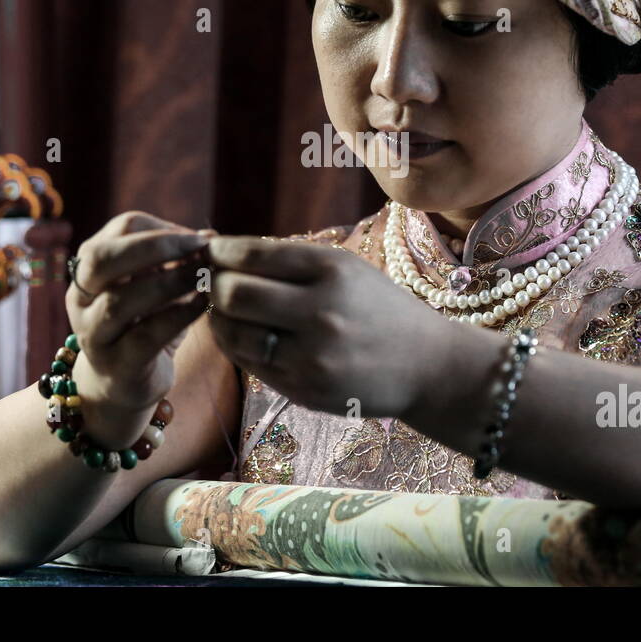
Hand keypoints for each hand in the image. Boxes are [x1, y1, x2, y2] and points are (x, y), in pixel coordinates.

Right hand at [65, 211, 211, 421]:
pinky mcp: (116, 367)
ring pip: (121, 301)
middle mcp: (81, 299)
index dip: (165, 228)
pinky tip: (204, 304)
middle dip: (158, 246)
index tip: (200, 239)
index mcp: (90, 268)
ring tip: (206, 274)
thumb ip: (174, 261)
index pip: (122, 228)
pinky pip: (146, 336)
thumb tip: (211, 236)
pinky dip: (179, 315)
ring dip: (171, 281)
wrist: (123, 386)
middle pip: (103, 258)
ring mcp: (93, 335)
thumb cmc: (144, 324)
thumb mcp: (155, 285)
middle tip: (201, 247)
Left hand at [204, 235, 466, 418]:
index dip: (220, 252)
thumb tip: (227, 254)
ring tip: (227, 312)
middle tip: (214, 284)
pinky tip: (245, 337)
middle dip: (215, 287)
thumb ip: (292, 261)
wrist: (428, 366)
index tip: (211, 252)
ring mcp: (312, 355)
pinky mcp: (305, 389)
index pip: (252, 255)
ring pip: (234, 334)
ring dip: (219, 320)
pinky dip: (239, 347)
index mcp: (333, 270)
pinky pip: (251, 364)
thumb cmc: (381, 309)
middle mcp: (321, 311)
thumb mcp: (348, 269)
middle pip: (233, 294)